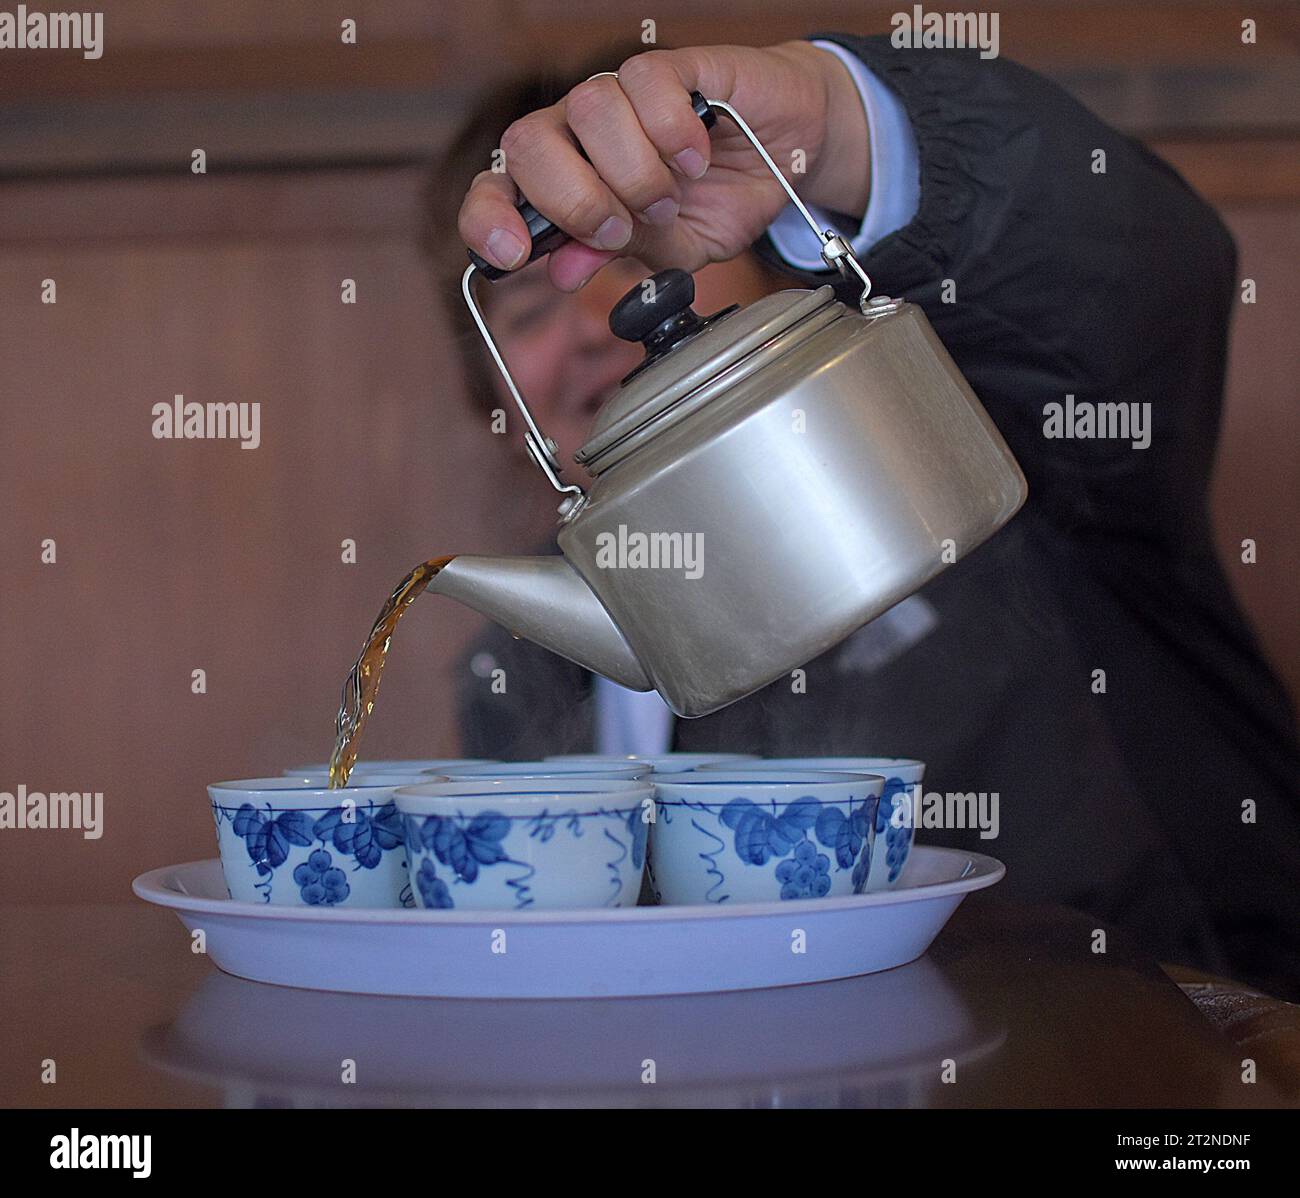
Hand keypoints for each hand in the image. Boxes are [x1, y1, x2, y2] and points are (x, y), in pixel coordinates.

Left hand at [458, 42, 869, 290]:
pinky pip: (644, 85)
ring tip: (671, 196)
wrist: (783, 153)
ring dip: (634, 172)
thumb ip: (619, 258)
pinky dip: (671, 133)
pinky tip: (696, 155)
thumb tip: (564, 271)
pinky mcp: (668, 67)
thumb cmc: (721, 197)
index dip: (489, 218)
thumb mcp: (672, 251)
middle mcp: (579, 132)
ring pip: (589, 110)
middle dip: (576, 201)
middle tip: (623, 229)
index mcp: (566, 181)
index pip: (498, 188)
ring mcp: (619, 95)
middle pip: (530, 143)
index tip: (512, 252)